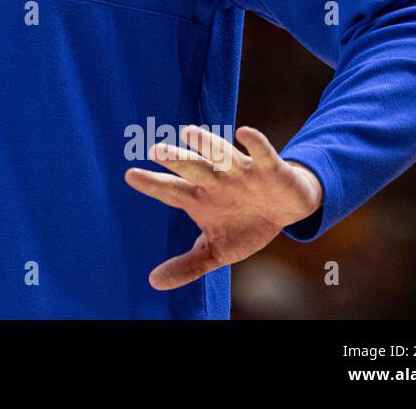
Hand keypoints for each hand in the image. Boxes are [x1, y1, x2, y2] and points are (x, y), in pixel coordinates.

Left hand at [123, 124, 322, 289]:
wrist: (286, 209)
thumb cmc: (245, 225)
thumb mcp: (216, 251)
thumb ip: (187, 265)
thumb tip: (153, 282)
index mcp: (199, 197)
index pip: (171, 190)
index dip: (152, 184)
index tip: (130, 175)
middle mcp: (216, 179)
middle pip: (193, 168)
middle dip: (176, 160)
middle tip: (155, 150)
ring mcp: (241, 171)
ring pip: (222, 155)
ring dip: (209, 145)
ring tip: (190, 133)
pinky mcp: (269, 168)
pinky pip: (262, 153)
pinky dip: (255, 144)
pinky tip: (244, 133)